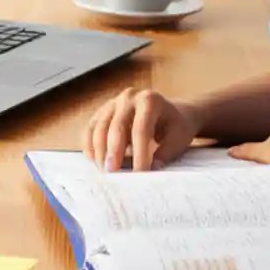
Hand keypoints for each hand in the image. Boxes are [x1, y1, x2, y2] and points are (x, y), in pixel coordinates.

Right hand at [83, 87, 204, 171]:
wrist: (171, 112)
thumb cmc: (175, 126)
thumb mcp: (179, 138)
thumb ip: (167, 152)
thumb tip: (153, 167)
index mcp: (150, 100)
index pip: (141, 129)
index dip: (139, 152)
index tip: (139, 173)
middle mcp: (130, 96)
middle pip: (117, 126)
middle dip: (114, 152)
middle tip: (113, 173)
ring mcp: (114, 101)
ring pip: (100, 126)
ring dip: (100, 150)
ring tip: (104, 170)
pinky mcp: (104, 110)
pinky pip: (92, 127)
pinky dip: (90, 144)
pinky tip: (93, 159)